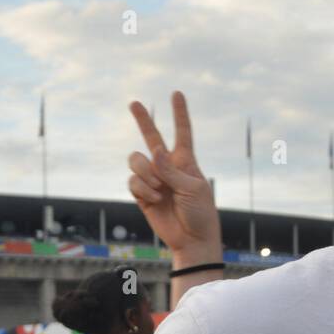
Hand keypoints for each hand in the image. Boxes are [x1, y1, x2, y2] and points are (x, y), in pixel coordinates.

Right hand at [128, 91, 222, 267]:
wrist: (192, 240)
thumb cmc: (200, 213)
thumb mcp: (193, 188)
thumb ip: (172, 169)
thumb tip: (154, 152)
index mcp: (185, 162)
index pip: (182, 133)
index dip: (179, 113)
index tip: (177, 94)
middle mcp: (167, 167)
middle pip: (151, 137)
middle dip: (142, 119)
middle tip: (133, 102)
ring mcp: (153, 180)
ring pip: (137, 160)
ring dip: (146, 172)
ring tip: (160, 189)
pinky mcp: (142, 195)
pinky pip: (133, 181)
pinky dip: (143, 189)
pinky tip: (156, 199)